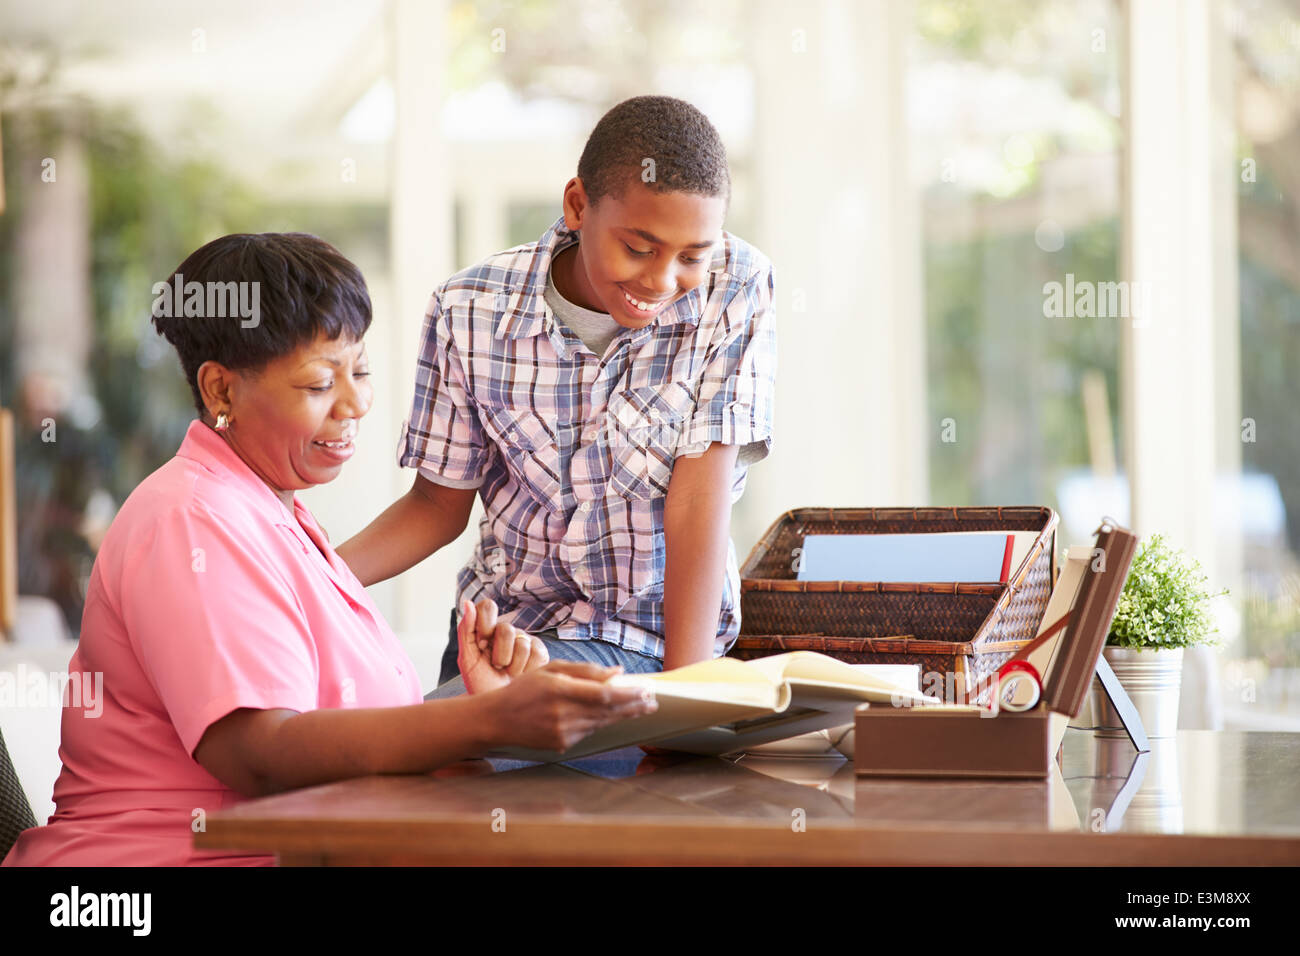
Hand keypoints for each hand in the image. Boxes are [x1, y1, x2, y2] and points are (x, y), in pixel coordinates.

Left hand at [458, 598, 548, 694]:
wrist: (498, 710)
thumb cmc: (480, 684)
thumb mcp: (467, 660)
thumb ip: (466, 630)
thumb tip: (468, 603)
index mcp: (486, 629)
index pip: (488, 607)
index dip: (486, 623)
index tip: (481, 643)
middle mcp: (506, 631)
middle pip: (506, 628)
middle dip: (499, 654)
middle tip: (496, 667)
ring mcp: (524, 640)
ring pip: (522, 642)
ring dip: (513, 665)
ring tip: (508, 675)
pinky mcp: (540, 652)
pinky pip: (537, 653)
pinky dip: (527, 669)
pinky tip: (521, 676)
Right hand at [487, 660, 657, 753]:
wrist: (496, 720)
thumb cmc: (523, 689)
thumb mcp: (551, 669)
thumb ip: (585, 671)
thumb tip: (618, 673)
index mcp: (560, 690)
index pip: (604, 695)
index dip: (629, 694)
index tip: (646, 690)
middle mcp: (563, 714)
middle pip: (609, 712)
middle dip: (634, 707)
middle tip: (653, 702)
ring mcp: (562, 733)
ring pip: (602, 723)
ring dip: (623, 716)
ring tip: (641, 708)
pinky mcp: (561, 745)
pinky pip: (588, 731)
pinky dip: (601, 722)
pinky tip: (611, 716)